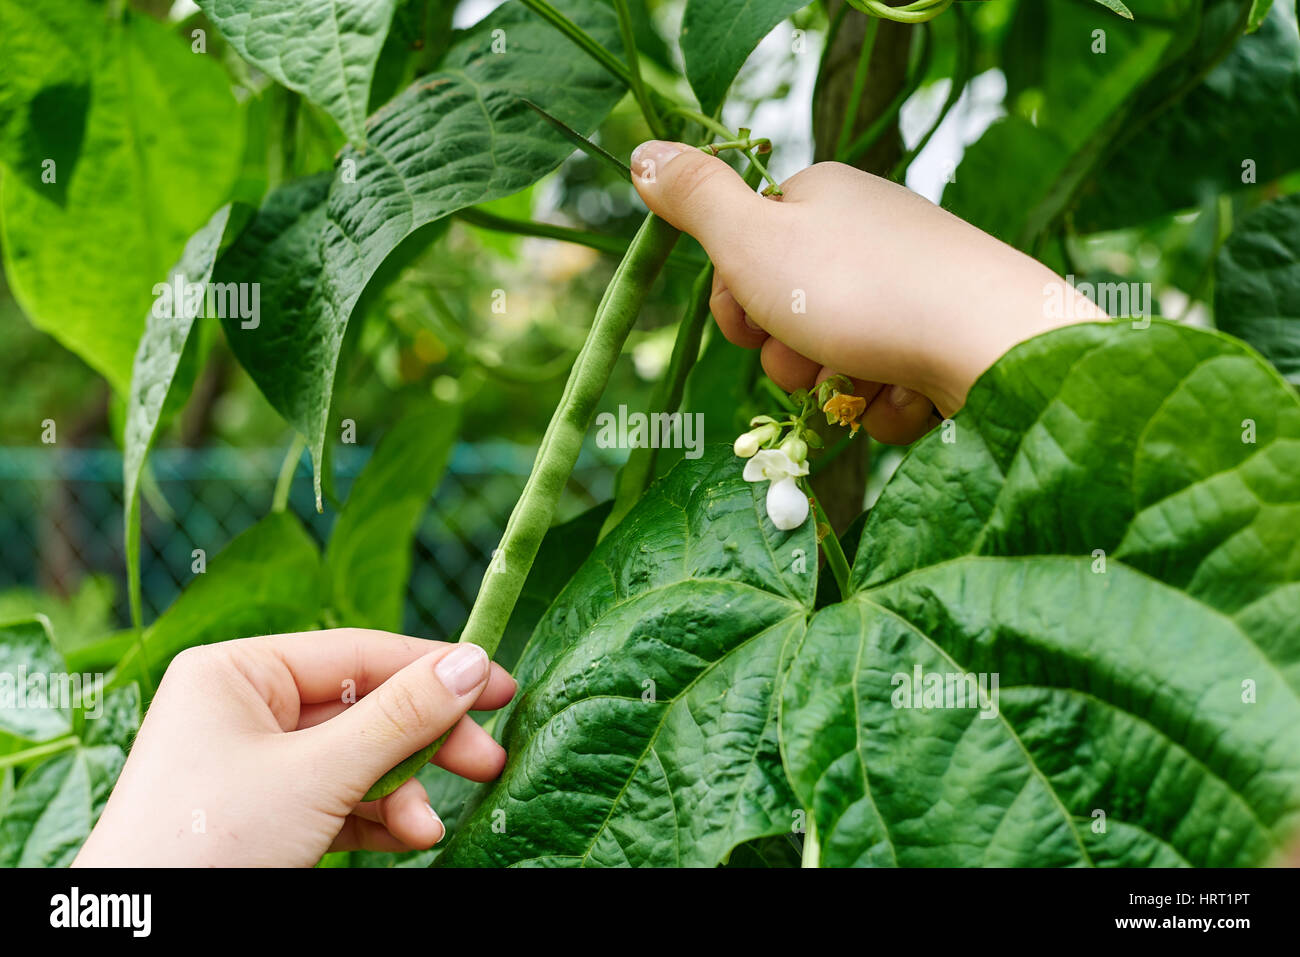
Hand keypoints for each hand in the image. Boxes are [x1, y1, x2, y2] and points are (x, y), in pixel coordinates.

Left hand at [73, 629, 515, 866]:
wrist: (148, 944)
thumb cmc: (211, 843)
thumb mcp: (317, 774)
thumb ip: (401, 716)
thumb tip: (472, 662)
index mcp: (236, 672)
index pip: (357, 653)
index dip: (434, 668)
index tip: (501, 685)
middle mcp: (243, 708)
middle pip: (363, 708)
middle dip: (425, 742)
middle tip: (487, 762)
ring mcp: (252, 765)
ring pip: (356, 760)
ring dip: (401, 793)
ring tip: (429, 830)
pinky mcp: (264, 815)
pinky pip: (337, 800)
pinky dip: (376, 819)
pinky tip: (408, 838)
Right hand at [630, 142, 1104, 438]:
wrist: (990, 343)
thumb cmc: (858, 289)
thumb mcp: (753, 240)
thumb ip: (695, 200)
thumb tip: (642, 151)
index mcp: (822, 198)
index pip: (747, 252)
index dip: (736, 300)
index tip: (751, 321)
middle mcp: (869, 232)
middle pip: (791, 308)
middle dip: (788, 352)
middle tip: (809, 358)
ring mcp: (913, 284)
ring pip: (839, 355)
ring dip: (838, 384)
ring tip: (865, 379)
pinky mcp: (947, 338)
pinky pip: (888, 383)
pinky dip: (887, 401)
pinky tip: (908, 394)